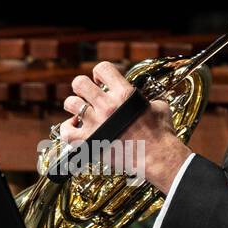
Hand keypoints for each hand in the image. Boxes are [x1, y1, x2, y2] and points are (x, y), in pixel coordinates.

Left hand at [58, 61, 190, 189]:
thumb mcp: (159, 107)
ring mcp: (96, 124)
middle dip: (82, 87)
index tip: (100, 81)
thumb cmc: (161, 135)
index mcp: (124, 94)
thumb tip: (145, 100)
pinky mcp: (89, 142)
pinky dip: (67, 128)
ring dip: (74, 106)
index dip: (99, 73)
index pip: (103, 68)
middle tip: (87, 95)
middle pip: (80, 83)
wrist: (158, 158)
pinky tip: (75, 128)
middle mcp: (107, 106)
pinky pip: (66, 131)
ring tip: (80, 111)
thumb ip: (146, 99)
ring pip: (70, 103)